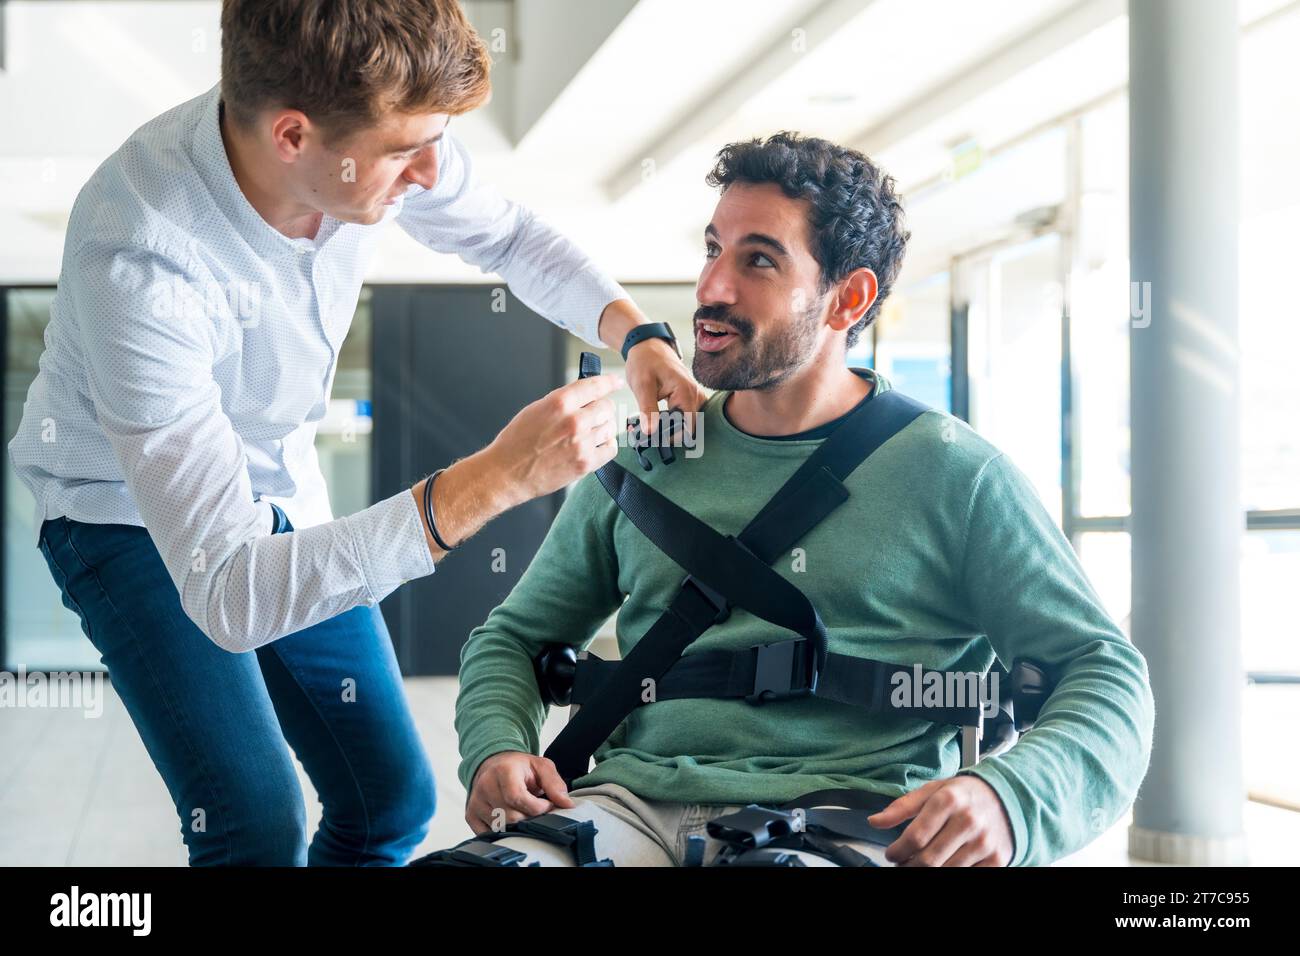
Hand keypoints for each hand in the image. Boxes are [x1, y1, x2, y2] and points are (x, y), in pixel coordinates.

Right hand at [465, 751, 575, 834]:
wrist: (494, 763)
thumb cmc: (519, 767)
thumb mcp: (541, 766)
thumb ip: (554, 784)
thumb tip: (566, 804)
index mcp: (503, 770)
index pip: (517, 798)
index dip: (537, 807)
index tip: (546, 804)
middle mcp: (485, 785)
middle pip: (511, 817)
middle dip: (529, 817)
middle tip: (535, 808)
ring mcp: (475, 802)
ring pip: (501, 827)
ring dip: (517, 824)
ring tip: (522, 810)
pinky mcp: (470, 815)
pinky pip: (488, 834)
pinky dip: (503, 830)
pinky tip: (509, 817)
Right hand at [486, 372, 625, 507]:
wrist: (507, 473)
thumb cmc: (516, 442)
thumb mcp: (536, 409)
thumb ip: (562, 401)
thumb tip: (584, 396)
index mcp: (559, 403)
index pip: (595, 386)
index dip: (609, 382)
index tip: (616, 382)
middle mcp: (574, 421)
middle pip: (607, 406)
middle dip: (601, 408)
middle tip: (592, 414)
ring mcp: (581, 443)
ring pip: (610, 426)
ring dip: (603, 426)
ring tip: (590, 432)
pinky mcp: (585, 463)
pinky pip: (611, 448)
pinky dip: (606, 444)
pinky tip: (595, 445)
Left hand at [597, 298, 706, 436]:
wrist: (646, 345)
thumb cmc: (644, 360)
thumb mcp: (642, 385)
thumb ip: (648, 410)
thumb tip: (650, 432)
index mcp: (686, 391)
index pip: (688, 426)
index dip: (673, 437)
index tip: (656, 440)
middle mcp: (695, 393)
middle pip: (690, 426)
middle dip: (671, 434)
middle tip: (650, 436)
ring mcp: (694, 394)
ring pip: (689, 422)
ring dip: (673, 428)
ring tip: (653, 429)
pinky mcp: (689, 395)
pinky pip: (687, 414)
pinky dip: (674, 421)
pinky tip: (659, 421)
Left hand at [867, 776, 1013, 866]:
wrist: (1005, 799)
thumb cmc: (962, 795)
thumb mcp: (932, 790)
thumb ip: (902, 806)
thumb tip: (874, 821)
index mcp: (948, 800)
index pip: (915, 837)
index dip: (897, 851)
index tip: (892, 854)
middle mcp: (968, 821)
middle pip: (928, 860)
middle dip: (909, 866)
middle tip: (903, 864)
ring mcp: (984, 843)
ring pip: (945, 872)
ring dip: (925, 873)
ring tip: (918, 865)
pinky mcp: (996, 860)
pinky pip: (966, 876)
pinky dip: (949, 875)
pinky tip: (942, 866)